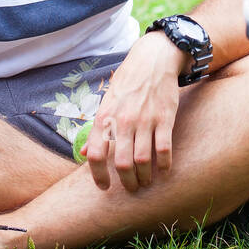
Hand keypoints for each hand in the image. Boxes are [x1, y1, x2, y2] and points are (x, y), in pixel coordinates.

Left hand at [84, 32, 185, 191]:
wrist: (152, 61)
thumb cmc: (126, 84)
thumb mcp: (106, 103)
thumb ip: (96, 130)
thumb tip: (83, 153)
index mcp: (104, 118)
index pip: (95, 154)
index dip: (98, 176)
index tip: (104, 187)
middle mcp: (123, 121)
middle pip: (121, 163)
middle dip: (127, 182)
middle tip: (131, 187)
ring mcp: (145, 120)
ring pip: (143, 160)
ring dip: (145, 177)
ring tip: (146, 181)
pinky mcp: (165, 118)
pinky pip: (165, 149)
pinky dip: (165, 165)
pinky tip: (164, 170)